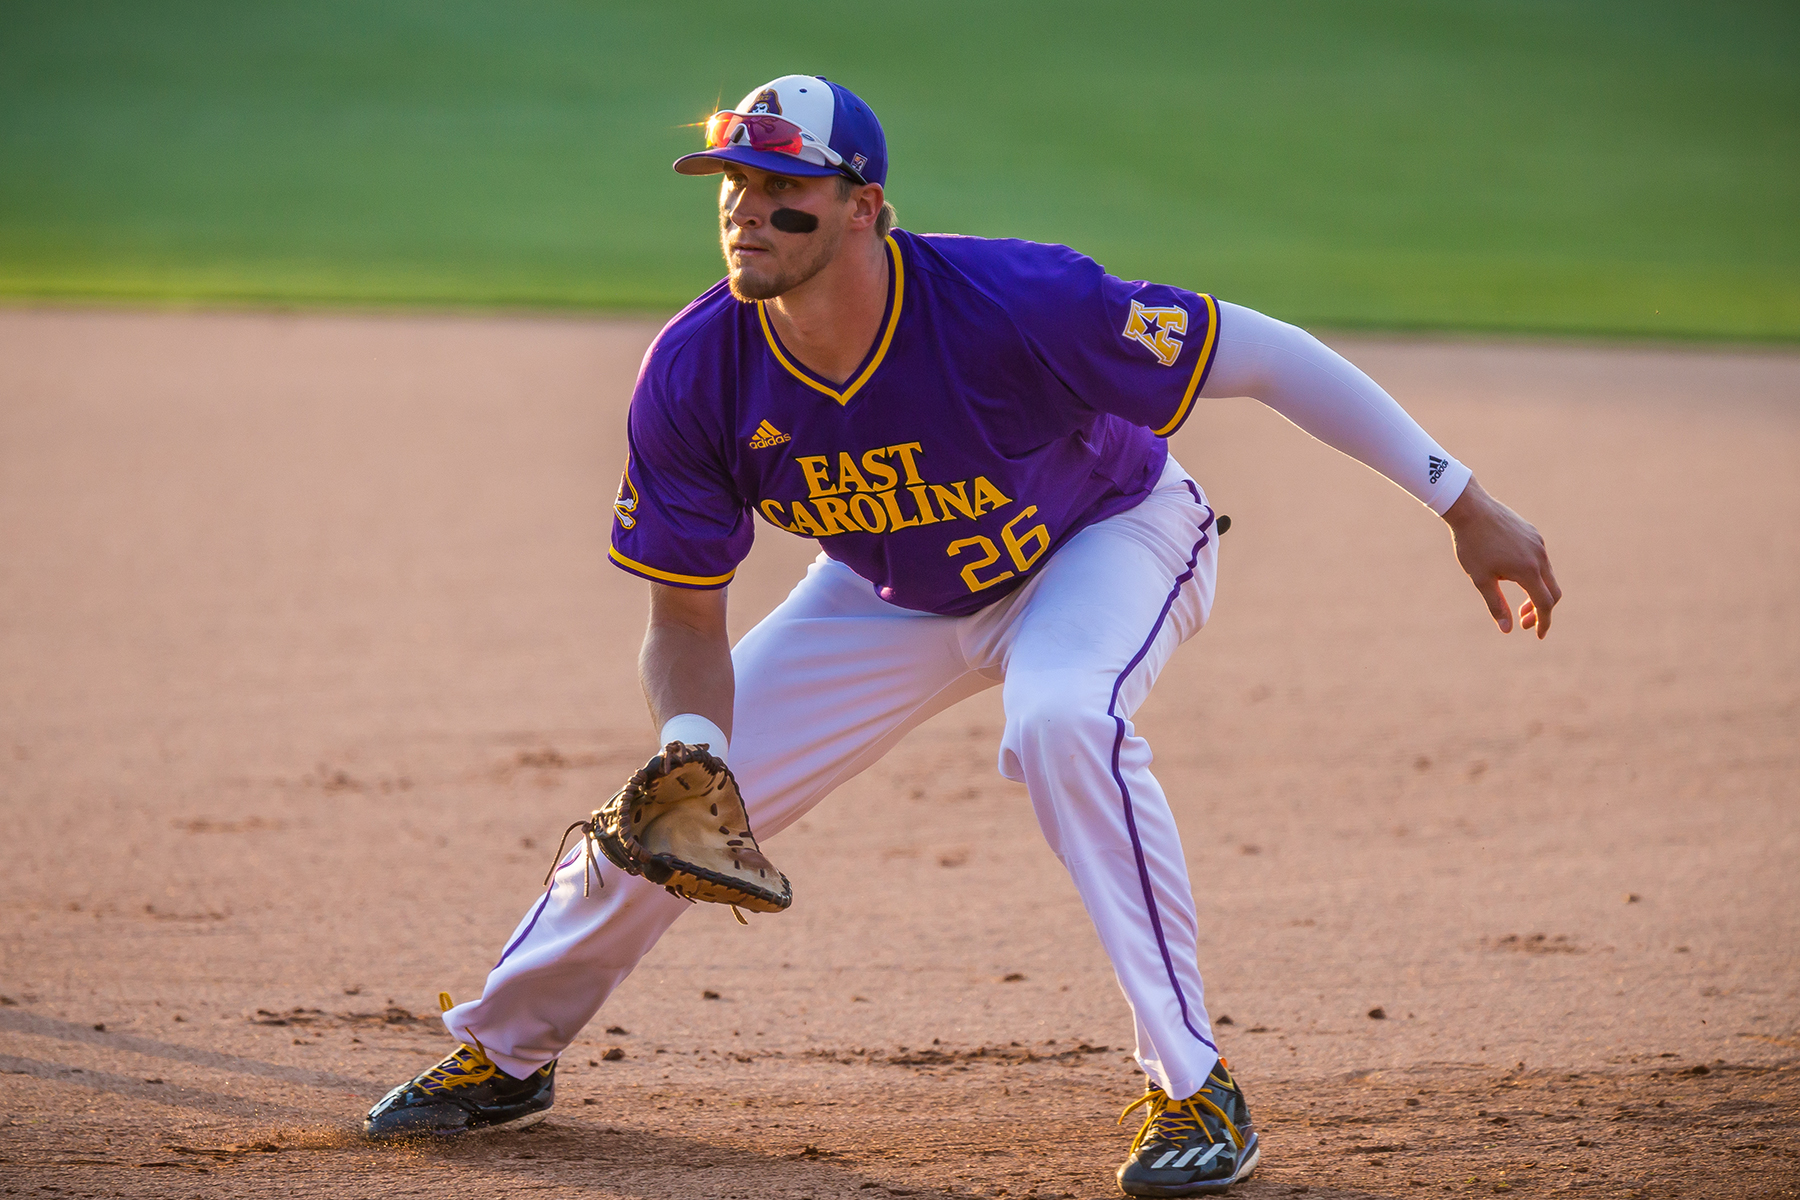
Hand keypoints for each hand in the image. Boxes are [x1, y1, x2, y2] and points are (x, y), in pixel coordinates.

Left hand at [1442, 477, 1561, 637]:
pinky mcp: (1533, 534)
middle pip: (1553, 592)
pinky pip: (1541, 560)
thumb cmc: (1472, 545)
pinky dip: (1534, 575)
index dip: (1543, 622)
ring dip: (1537, 592)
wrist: (1470, 509)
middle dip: (1541, 610)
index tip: (1537, 635)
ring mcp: (1538, 543)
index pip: (1545, 604)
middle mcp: (1539, 556)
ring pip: (1547, 575)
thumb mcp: (1481, 579)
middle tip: (1523, 621)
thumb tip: (1507, 629)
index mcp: (1528, 570)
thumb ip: (1496, 605)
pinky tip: (1514, 577)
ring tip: (1517, 603)